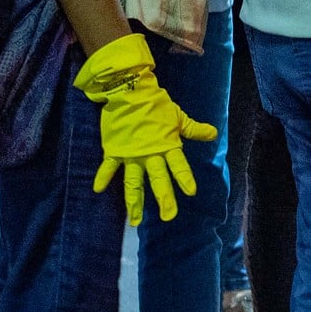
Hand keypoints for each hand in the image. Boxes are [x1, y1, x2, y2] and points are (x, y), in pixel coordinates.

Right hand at [74, 34, 218, 226]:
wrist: (130, 91)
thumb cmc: (156, 105)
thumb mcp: (178, 117)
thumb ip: (194, 129)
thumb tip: (213, 134)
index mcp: (167, 145)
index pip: (178, 165)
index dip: (184, 178)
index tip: (191, 192)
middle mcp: (150, 153)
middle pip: (158, 178)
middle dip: (164, 197)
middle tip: (168, 216)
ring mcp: (131, 154)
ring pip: (133, 181)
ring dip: (134, 200)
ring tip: (135, 220)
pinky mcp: (114, 150)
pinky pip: (108, 166)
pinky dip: (102, 176)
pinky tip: (97, 189)